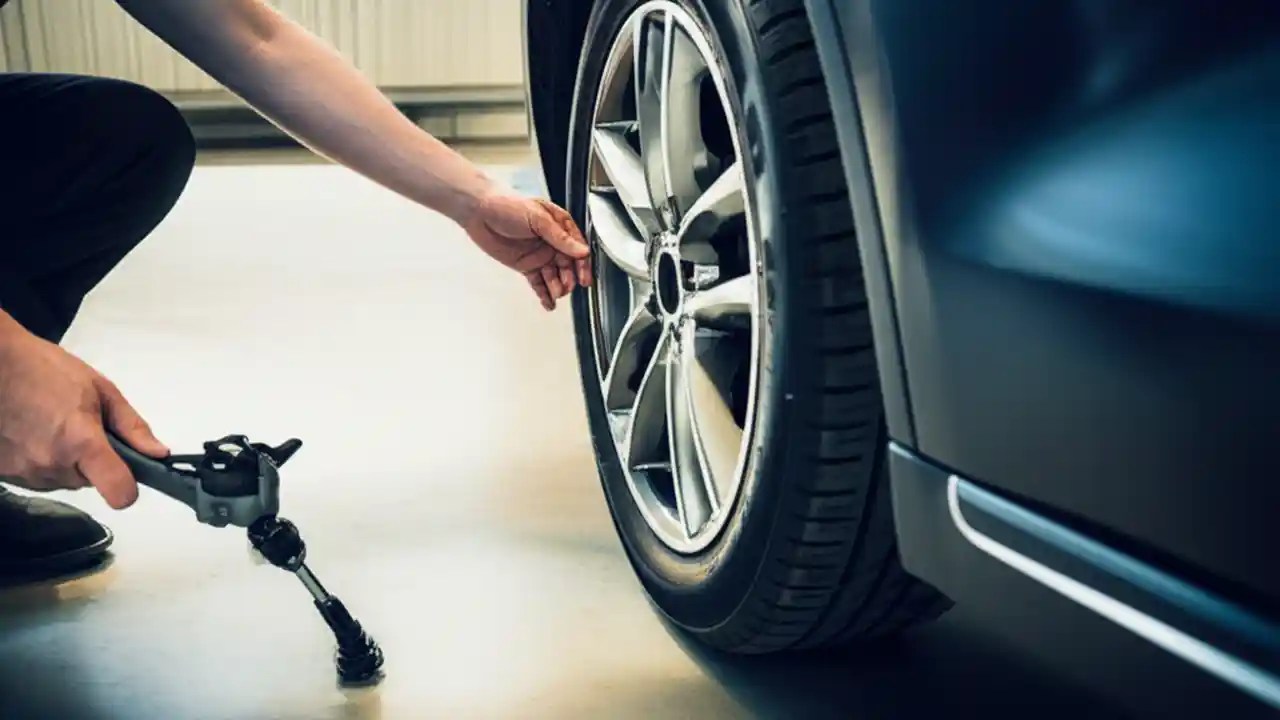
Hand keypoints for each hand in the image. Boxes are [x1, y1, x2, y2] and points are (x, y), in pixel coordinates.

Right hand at [0, 316, 167, 508]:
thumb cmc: (44, 370)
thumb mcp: (100, 389)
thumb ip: (132, 427)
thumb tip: (159, 454)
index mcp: (82, 443)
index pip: (118, 492)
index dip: (128, 488)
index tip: (128, 477)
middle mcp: (52, 465)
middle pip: (89, 482)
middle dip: (92, 460)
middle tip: (79, 426)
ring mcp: (25, 473)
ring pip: (63, 480)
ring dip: (65, 461)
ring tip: (51, 425)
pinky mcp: (4, 474)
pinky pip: (36, 477)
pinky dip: (39, 461)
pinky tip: (32, 433)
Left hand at [463, 192, 592, 309]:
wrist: (479, 212)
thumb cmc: (507, 205)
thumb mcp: (538, 218)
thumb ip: (560, 237)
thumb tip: (581, 250)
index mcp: (559, 225)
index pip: (577, 247)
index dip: (582, 264)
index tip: (584, 278)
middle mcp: (552, 242)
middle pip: (568, 265)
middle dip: (570, 278)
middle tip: (567, 286)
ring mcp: (540, 255)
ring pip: (555, 276)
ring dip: (558, 287)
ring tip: (556, 294)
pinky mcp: (526, 266)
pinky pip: (539, 283)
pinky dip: (545, 295)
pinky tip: (549, 304)